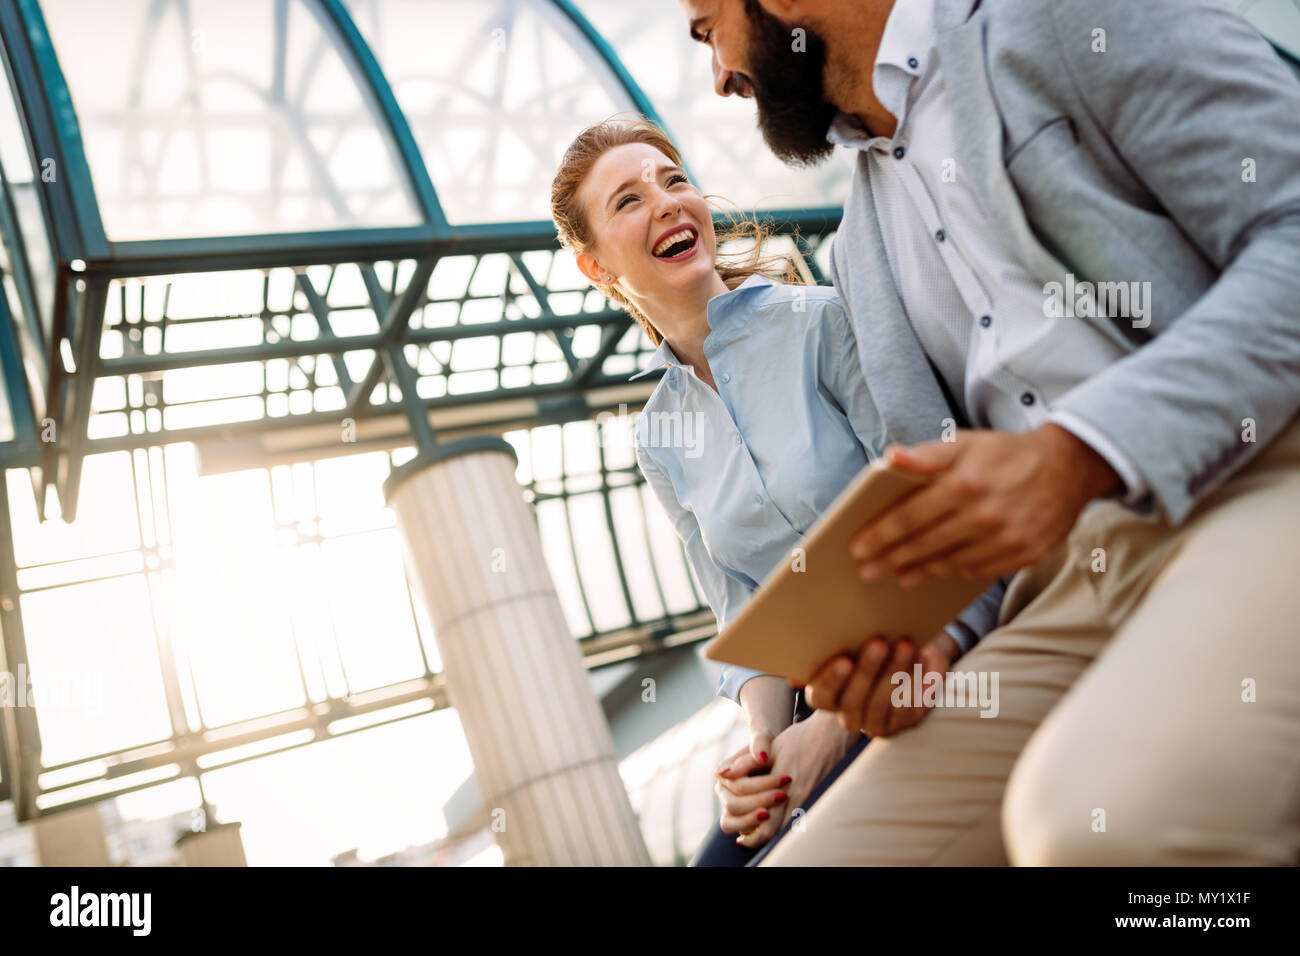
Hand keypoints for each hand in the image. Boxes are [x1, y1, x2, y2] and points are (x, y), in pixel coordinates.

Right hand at [712, 739, 786, 845]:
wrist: (769, 756)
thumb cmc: (766, 745)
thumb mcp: (763, 738)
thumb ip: (759, 743)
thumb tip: (761, 758)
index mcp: (724, 772)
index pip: (738, 783)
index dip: (762, 784)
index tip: (787, 779)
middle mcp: (723, 791)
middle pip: (733, 804)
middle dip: (760, 801)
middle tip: (784, 795)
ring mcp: (730, 807)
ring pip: (730, 823)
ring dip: (751, 821)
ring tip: (772, 815)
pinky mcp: (741, 819)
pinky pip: (741, 833)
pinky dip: (754, 832)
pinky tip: (773, 826)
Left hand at [716, 710, 858, 848]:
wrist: (833, 733)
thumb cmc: (800, 738)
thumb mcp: (771, 749)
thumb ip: (745, 764)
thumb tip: (721, 774)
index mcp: (785, 788)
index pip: (767, 826)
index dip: (753, 836)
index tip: (742, 838)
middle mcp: (800, 799)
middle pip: (779, 833)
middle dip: (762, 838)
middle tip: (749, 838)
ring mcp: (813, 800)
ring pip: (792, 828)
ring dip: (776, 832)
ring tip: (762, 830)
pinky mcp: (821, 798)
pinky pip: (804, 819)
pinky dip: (790, 824)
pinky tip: (782, 819)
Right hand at [804, 631, 959, 736]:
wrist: (909, 649)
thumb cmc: (870, 644)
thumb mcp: (847, 643)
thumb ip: (821, 654)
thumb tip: (793, 675)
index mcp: (827, 698)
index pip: (820, 697)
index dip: (830, 681)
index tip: (843, 660)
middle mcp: (849, 715)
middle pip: (853, 701)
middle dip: (867, 671)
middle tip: (878, 643)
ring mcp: (878, 722)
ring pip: (881, 704)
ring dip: (893, 673)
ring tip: (904, 645)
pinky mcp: (906, 720)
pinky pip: (908, 705)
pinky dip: (915, 680)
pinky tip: (921, 657)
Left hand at [850, 424, 1119, 582]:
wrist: (1069, 466)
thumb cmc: (1006, 453)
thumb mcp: (965, 442)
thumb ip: (926, 454)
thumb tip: (889, 458)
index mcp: (965, 484)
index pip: (910, 517)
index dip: (880, 535)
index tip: (857, 547)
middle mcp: (985, 515)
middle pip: (925, 545)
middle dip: (891, 559)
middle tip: (866, 571)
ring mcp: (1006, 539)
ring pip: (951, 563)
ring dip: (919, 571)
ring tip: (897, 575)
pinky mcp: (1024, 555)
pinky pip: (979, 571)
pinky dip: (954, 573)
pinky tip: (936, 572)